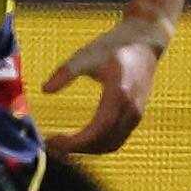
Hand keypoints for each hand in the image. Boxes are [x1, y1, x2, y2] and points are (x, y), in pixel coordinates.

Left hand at [40, 8, 170, 155]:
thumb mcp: (85, 55)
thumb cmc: (114, 47)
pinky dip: (98, 144)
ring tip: (63, 143)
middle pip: (104, 142)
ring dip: (87, 149)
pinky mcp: (136, 115)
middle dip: (77, 149)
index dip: (75, 142)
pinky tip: (80, 139)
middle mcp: (131, 109)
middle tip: (52, 144)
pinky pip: (118, 138)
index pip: (98, 129)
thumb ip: (65, 73)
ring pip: (112, 144)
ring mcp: (136, 114)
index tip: (53, 141)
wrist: (145, 42)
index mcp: (119, 94)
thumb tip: (45, 90)